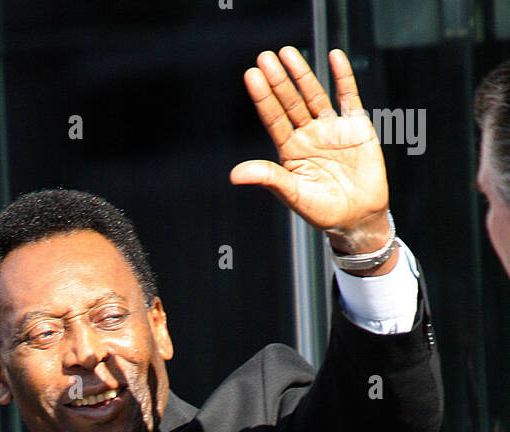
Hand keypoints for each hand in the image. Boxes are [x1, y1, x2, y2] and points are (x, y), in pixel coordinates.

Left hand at [230, 48, 388, 244]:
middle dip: (278, 80)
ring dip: (302, 74)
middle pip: (290, 102)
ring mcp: (331, 128)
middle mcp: (308, 135)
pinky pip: (348, 96)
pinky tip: (334, 56)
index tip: (251, 75)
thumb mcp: (293, 195)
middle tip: (265, 57)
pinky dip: (343, 76)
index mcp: (290, 150)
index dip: (263, 97)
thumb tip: (235, 175)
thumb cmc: (323, 211)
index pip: (273, 118)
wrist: (358, 218)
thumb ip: (269, 178)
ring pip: (314, 95)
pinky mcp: (356, 126)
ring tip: (287, 53)